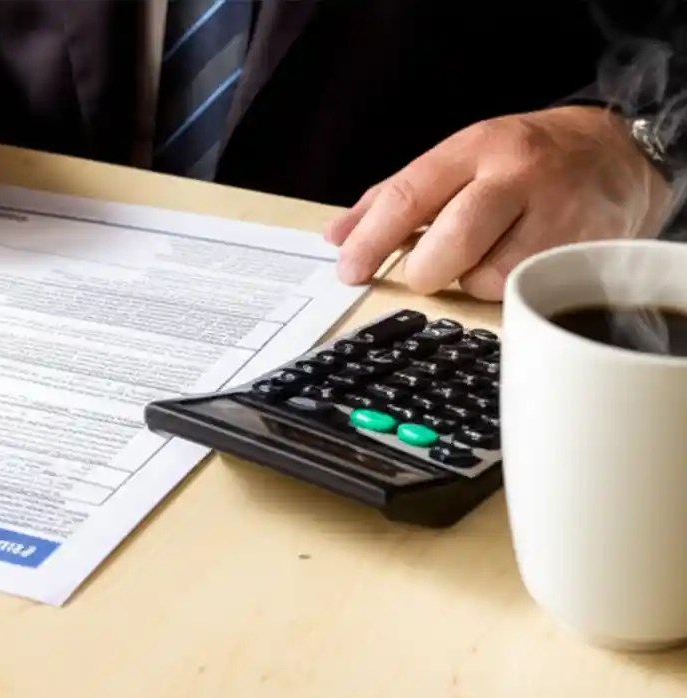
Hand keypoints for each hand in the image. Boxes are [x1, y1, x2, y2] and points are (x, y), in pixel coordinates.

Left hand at [325, 106, 674, 299]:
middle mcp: (517, 176)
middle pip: (452, 241)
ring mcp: (557, 212)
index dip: (372, 239)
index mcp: (475, 148)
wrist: (619, 154)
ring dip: (473, 280)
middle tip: (424, 271)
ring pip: (490, 276)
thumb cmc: (523, 161)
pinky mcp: (584, 248)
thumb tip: (337, 238)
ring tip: (486, 255)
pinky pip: (526, 290)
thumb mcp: (459, 160)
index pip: (410, 195)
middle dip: (426, 269)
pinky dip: (507, 289)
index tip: (348, 270)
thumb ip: (393, 197)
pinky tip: (516, 263)